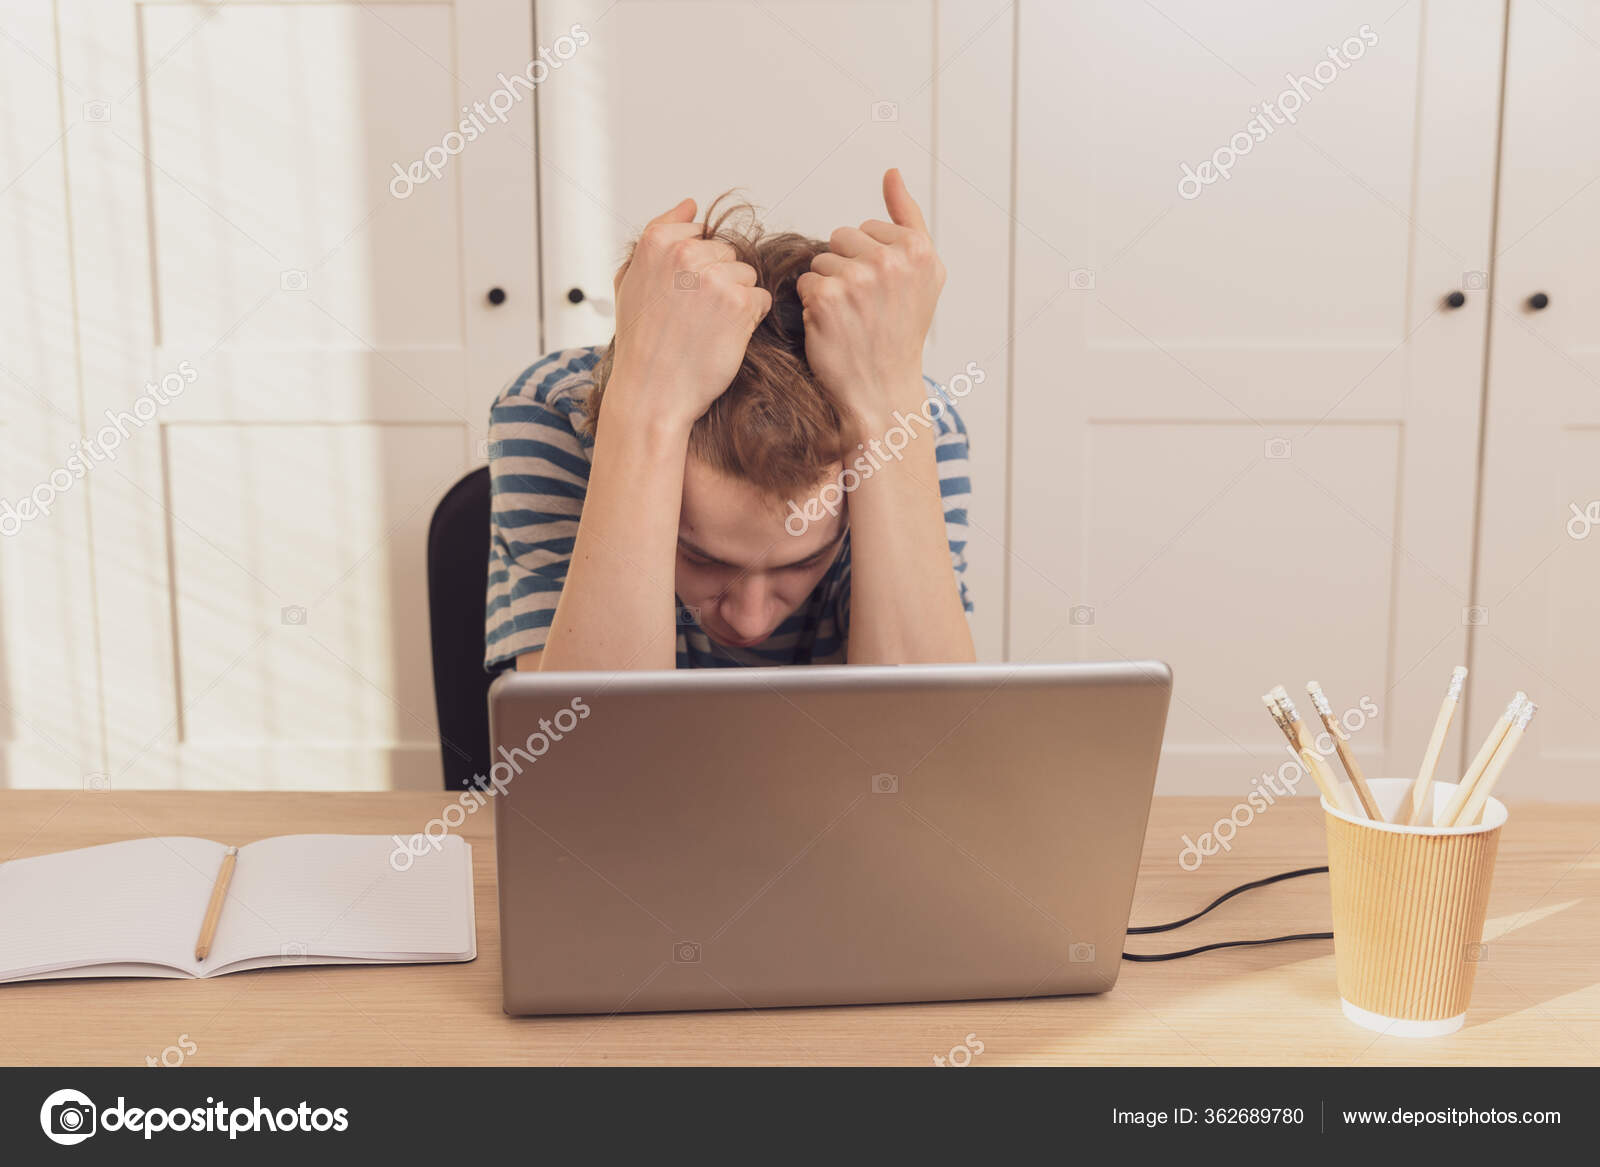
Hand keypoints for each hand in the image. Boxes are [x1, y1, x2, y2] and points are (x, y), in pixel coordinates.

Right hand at [605, 198, 773, 431]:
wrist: (653, 392)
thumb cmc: (641, 343)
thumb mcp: (631, 280)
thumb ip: (658, 235)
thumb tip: (689, 204)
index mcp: (657, 242)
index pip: (699, 230)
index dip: (697, 263)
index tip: (683, 292)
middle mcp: (686, 253)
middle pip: (727, 252)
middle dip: (719, 279)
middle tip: (696, 315)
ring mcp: (715, 277)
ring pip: (747, 274)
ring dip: (736, 299)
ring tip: (709, 327)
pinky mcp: (741, 304)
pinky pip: (761, 298)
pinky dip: (750, 318)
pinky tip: (724, 336)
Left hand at [795, 169, 945, 434]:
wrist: (883, 388)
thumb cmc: (900, 331)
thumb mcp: (922, 273)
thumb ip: (907, 217)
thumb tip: (891, 171)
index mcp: (919, 250)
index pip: (868, 228)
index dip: (868, 260)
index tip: (884, 294)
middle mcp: (892, 261)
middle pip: (841, 237)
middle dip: (846, 268)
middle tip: (864, 307)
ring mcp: (859, 278)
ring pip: (821, 259)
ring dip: (828, 286)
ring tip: (850, 317)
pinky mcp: (829, 297)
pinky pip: (806, 281)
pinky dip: (813, 304)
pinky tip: (833, 326)